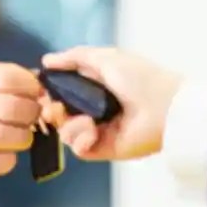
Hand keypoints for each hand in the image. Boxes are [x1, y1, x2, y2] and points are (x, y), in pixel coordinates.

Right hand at [0, 62, 41, 179]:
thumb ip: (11, 82)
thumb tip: (46, 87)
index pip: (9, 76)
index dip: (33, 88)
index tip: (37, 96)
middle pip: (12, 107)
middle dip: (32, 115)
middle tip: (32, 120)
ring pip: (4, 136)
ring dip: (23, 138)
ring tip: (22, 137)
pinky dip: (8, 161)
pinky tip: (6, 156)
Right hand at [39, 46, 181, 160]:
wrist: (164, 107)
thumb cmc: (139, 78)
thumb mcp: (105, 58)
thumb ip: (75, 57)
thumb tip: (47, 61)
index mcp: (94, 86)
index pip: (62, 92)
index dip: (49, 92)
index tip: (41, 90)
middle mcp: (93, 109)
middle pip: (58, 114)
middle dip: (52, 111)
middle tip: (53, 108)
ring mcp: (98, 130)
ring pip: (65, 132)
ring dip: (69, 125)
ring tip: (85, 121)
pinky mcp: (103, 149)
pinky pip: (79, 149)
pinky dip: (81, 140)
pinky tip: (92, 131)